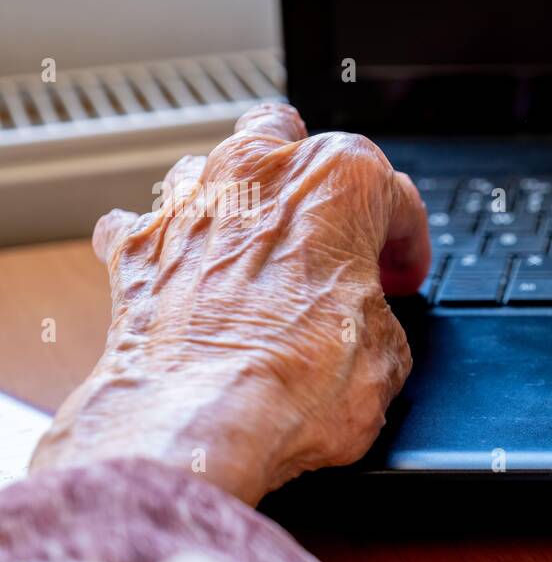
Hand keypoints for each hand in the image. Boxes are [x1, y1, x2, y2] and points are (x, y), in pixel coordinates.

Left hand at [30, 103, 429, 502]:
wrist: (202, 421)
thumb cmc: (301, 382)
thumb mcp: (391, 355)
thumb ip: (379, 314)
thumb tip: (369, 327)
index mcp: (339, 181)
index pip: (392, 194)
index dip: (406, 243)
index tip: (402, 274)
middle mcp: (259, 172)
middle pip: (290, 140)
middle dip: (310, 180)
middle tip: (328, 236)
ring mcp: (191, 202)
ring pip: (216, 168)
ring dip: (239, 204)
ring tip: (257, 257)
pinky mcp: (136, 247)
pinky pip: (152, 225)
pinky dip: (173, 249)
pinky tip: (191, 283)